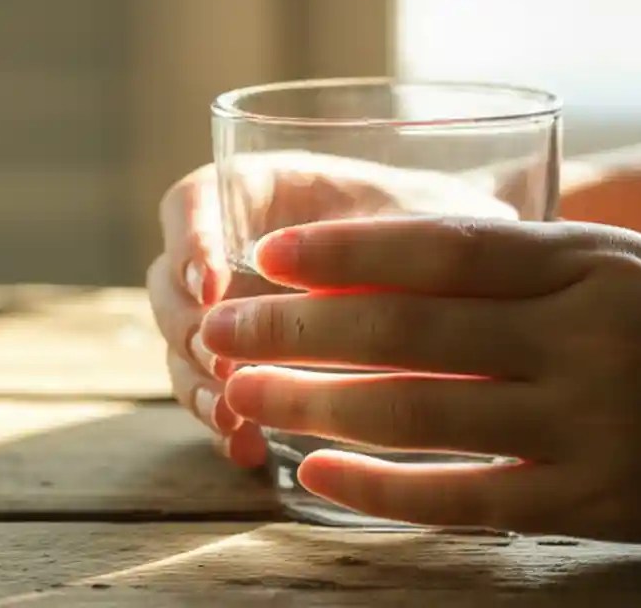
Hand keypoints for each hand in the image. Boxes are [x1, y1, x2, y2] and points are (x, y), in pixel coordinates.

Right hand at [146, 152, 516, 467]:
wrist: (471, 277)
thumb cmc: (444, 226)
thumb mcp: (418, 220)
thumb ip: (377, 247)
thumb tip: (334, 291)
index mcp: (259, 189)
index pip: (192, 201)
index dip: (188, 240)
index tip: (210, 285)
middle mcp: (230, 247)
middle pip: (169, 282)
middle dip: (188, 327)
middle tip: (219, 359)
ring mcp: (234, 310)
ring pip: (182, 345)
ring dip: (196, 383)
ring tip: (230, 416)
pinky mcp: (248, 364)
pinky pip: (215, 393)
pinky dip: (225, 424)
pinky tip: (249, 450)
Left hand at [202, 216, 640, 548]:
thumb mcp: (636, 265)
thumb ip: (533, 261)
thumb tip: (407, 257)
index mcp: (591, 263)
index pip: (441, 248)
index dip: (343, 250)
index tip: (267, 253)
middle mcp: (584, 338)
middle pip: (408, 331)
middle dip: (298, 330)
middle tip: (224, 330)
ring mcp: (590, 424)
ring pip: (421, 413)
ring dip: (317, 405)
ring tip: (246, 397)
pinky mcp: (598, 501)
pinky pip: (466, 497)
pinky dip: (385, 488)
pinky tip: (321, 474)